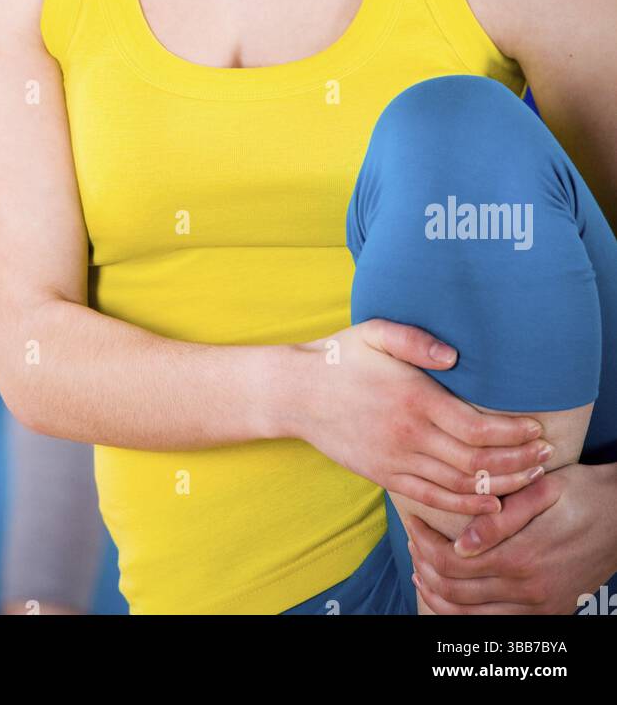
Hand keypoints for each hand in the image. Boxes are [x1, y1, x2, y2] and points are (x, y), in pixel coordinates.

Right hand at [290, 320, 550, 516]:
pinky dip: (465, 506)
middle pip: (477, 463)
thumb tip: (455, 356)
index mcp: (414, 400)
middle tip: (543, 455)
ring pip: (460, 486)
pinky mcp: (384, 475)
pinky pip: (432, 499)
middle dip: (517, 462)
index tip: (535, 429)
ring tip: (526, 478)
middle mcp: (409, 435)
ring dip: (499, 486)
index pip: (478, 429)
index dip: (513, 434)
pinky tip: (488, 502)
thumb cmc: (340, 357)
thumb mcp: (376, 333)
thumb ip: (416, 340)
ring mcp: (396, 460)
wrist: (296, 393)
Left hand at [407, 462, 616, 613]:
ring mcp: (539, 608)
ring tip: (423, 569)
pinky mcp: (548, 614)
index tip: (414, 520)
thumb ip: (498, 519)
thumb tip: (460, 543)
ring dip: (438, 594)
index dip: (423, 543)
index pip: (451, 561)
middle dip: (424, 565)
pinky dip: (465, 614)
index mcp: (521, 557)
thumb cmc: (581, 494)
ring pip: (469, 616)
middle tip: (413, 541)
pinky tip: (452, 594)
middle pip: (454, 592)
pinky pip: (495, 625)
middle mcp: (528, 591)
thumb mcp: (541, 492)